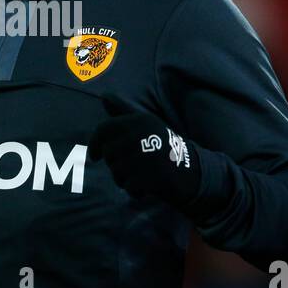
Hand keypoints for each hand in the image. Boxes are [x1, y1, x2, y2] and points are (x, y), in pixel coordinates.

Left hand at [87, 97, 201, 207]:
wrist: (193, 171)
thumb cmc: (163, 149)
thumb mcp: (146, 126)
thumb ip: (124, 113)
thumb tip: (104, 96)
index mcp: (140, 121)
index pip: (104, 129)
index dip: (94, 143)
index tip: (95, 157)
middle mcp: (141, 135)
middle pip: (109, 153)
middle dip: (114, 164)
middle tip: (130, 168)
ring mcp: (146, 155)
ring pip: (116, 171)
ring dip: (123, 179)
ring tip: (139, 176)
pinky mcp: (151, 176)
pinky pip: (128, 186)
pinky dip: (134, 191)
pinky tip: (145, 188)